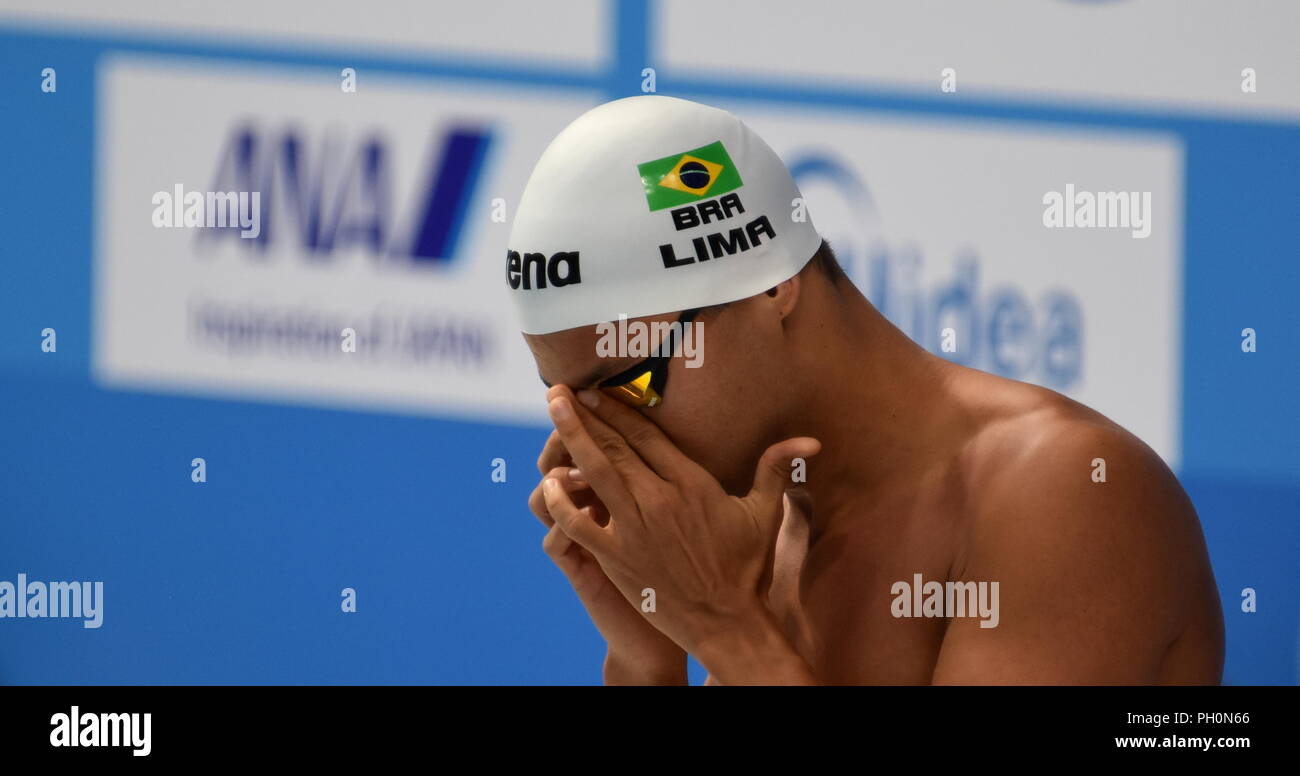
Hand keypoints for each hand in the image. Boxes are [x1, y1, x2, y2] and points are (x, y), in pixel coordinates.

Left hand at [540, 384, 820, 659]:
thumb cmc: (746, 567)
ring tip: (554, 411)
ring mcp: (635, 529)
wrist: (727, 621)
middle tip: (562, 390)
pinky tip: (549, 482)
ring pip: (594, 472)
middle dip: (586, 414)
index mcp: (691, 484)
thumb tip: (810, 441)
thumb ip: (776, 469)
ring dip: (570, 438)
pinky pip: (580, 523)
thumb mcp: (765, 514)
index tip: (599, 391)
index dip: (619, 410)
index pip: (647, 435)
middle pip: (615, 445)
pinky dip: (562, 501)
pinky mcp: (617, 558)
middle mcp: (659, 499)